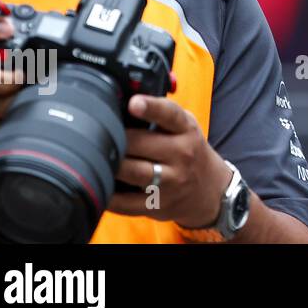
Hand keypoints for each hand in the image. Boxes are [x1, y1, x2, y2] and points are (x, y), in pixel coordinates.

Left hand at [108, 94, 232, 228]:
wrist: (210, 189)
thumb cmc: (189, 151)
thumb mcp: (184, 128)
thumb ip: (161, 115)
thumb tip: (123, 102)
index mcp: (186, 130)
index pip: (169, 114)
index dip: (151, 107)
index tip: (134, 103)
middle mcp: (182, 154)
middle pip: (139, 144)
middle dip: (116, 138)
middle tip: (99, 133)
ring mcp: (171, 181)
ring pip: (133, 172)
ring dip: (112, 165)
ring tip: (97, 158)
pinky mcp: (158, 205)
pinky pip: (126, 202)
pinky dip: (109, 195)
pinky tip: (101, 185)